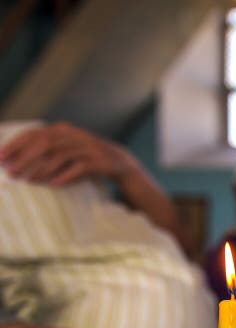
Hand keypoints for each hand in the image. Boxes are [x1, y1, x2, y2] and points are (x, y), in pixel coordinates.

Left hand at [0, 122, 140, 186]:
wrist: (118, 162)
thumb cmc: (84, 158)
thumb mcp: (64, 150)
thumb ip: (44, 150)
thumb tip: (13, 161)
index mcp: (62, 129)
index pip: (33, 133)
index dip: (15, 145)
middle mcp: (74, 135)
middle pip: (45, 143)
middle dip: (25, 158)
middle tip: (11, 172)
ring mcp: (88, 147)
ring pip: (60, 155)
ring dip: (42, 169)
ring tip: (29, 181)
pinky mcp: (99, 161)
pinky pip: (80, 167)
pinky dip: (66, 176)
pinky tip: (54, 185)